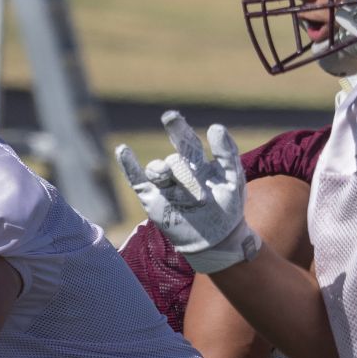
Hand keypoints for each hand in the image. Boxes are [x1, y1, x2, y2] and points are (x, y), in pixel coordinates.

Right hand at [115, 112, 262, 274]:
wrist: (215, 240)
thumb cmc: (227, 209)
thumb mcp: (233, 179)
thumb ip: (226, 153)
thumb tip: (215, 126)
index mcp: (198, 165)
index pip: (187, 142)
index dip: (179, 128)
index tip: (172, 117)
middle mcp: (179, 173)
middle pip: (175, 157)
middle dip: (177, 145)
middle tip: (171, 119)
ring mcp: (164, 186)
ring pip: (158, 169)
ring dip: (166, 172)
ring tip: (177, 185)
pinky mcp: (151, 199)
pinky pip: (136, 179)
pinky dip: (128, 165)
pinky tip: (123, 150)